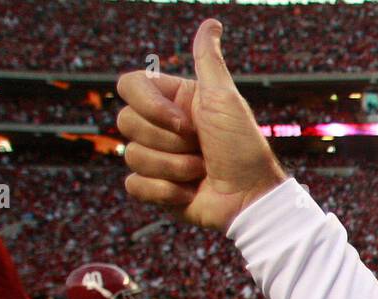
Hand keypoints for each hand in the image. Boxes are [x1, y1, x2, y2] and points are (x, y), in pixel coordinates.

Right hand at [116, 19, 285, 230]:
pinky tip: (188, 193)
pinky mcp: (155, 189)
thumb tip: (211, 23)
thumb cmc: (243, 147)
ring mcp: (156, 158)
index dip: (151, 107)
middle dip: (169, 141)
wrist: (251, 197)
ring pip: (132, 155)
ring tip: (201, 171)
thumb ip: (209, 61)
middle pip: (126, 122)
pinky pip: (134, 185)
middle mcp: (160, 127)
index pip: (128, 86)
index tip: (186, 123)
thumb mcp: (225, 99)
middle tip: (201, 149)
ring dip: (174, 168)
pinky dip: (163, 191)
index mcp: (172, 101)